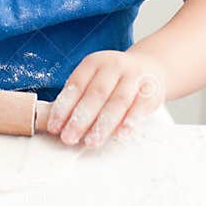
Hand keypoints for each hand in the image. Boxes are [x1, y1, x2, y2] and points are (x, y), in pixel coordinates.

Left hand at [46, 49, 166, 148]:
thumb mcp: (95, 78)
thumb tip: (61, 123)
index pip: (76, 85)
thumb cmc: (115, 78)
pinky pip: (139, 106)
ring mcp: (133, 77)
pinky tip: (120, 135)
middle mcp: (113, 66)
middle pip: (95, 94)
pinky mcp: (150, 89)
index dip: (64, 106)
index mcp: (94, 62)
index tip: (54, 127)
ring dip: (103, 124)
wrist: (149, 66)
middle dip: (80, 119)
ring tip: (91, 142)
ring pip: (117, 102)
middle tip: (68, 138)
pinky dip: (130, 121)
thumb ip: (80, 96)